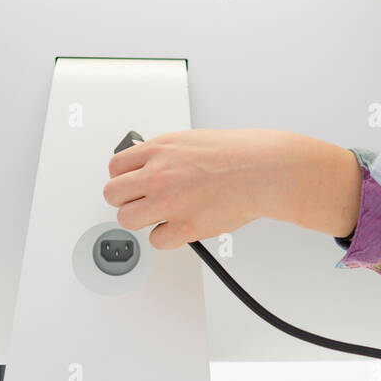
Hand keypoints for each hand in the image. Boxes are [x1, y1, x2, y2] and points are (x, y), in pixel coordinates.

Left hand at [103, 128, 360, 249]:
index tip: (131, 183)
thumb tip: (150, 165)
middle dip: (128, 198)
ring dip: (144, 219)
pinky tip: (181, 226)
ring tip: (162, 215)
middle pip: (113, 194)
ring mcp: (168, 203)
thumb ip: (167, 154)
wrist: (266, 169)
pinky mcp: (184, 227)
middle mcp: (158, 175)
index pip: (116, 166)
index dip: (125, 177)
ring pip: (128, 220)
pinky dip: (168, 236)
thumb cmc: (241, 153)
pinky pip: (157, 240)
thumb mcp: (193, 140)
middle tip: (143, 201)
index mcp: (159, 149)